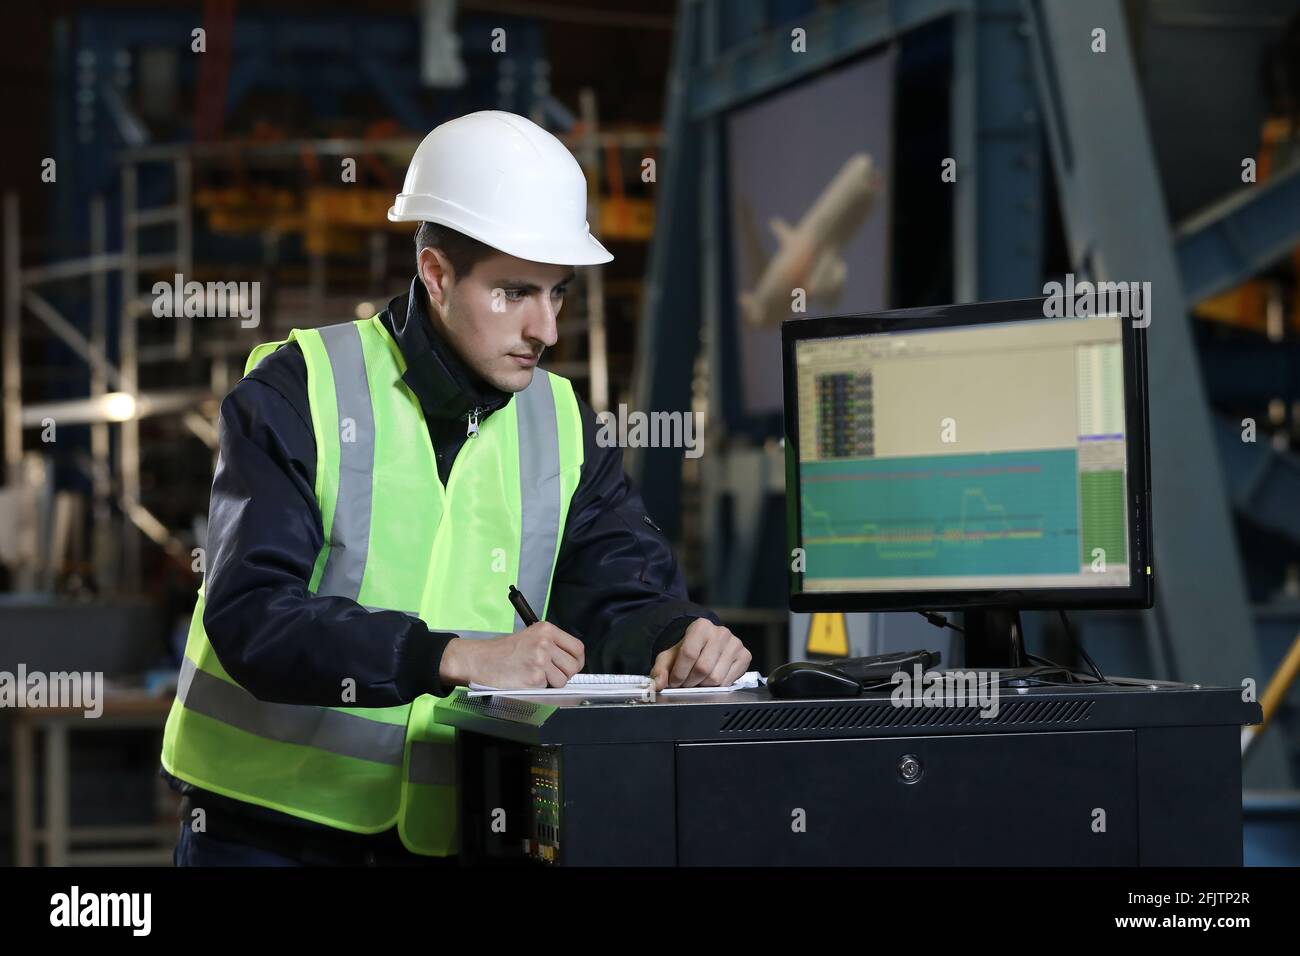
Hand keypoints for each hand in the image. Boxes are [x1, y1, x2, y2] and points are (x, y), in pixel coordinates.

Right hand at [440, 622, 584, 688]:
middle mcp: (545, 643)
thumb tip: (570, 660)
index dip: (577, 660)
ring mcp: (540, 661)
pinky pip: (547, 688)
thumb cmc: (502, 650)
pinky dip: (538, 687)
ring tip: (535, 675)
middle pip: (573, 666)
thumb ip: (552, 644)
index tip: (573, 665)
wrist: (480, 659)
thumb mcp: (530, 636)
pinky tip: (525, 679)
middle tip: (552, 674)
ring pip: (562, 680)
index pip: (577, 647)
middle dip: (566, 674)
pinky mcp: (534, 678)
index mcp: (546, 630)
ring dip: (552, 683)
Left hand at [650, 619, 750, 691]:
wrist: (705, 646)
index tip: (674, 682)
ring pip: (716, 677)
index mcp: (701, 626)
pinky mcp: (745, 656)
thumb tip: (658, 684)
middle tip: (685, 684)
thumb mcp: (669, 657)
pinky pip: (729, 681)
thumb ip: (660, 670)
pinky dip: (717, 687)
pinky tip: (710, 681)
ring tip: (697, 682)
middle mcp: (720, 632)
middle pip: (703, 668)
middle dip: (690, 682)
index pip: (689, 653)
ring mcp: (735, 643)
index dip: (679, 673)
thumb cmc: (687, 651)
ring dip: (703, 686)